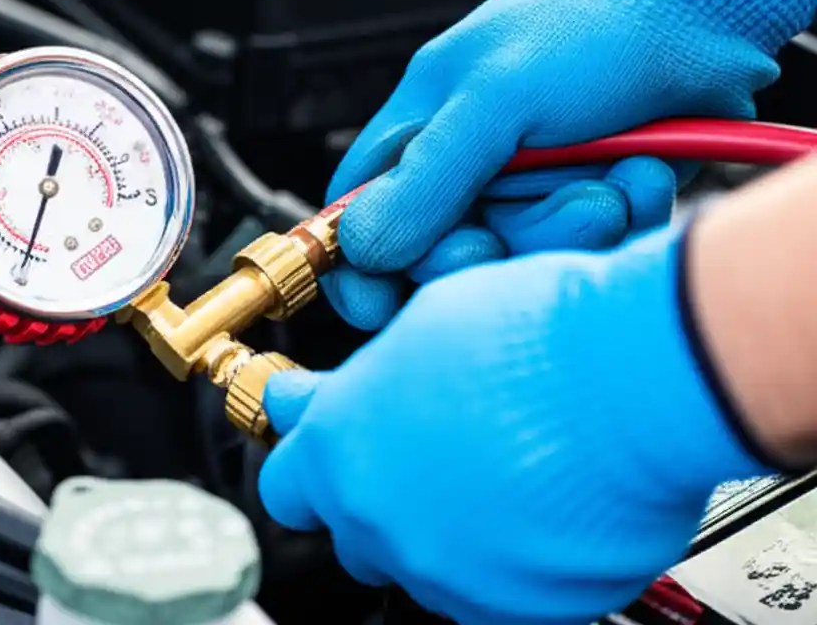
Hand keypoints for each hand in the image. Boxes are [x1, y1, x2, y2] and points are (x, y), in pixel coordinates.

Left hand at [259, 227, 767, 624]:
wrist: (635, 378)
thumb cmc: (536, 338)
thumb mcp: (422, 327)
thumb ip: (367, 384)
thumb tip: (343, 395)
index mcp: (337, 450)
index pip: (288, 482)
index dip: (312, 462)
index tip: (328, 442)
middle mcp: (379, 522)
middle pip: (355, 531)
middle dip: (381, 497)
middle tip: (430, 455)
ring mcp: (446, 573)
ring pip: (426, 565)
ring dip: (447, 530)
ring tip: (503, 473)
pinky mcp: (516, 608)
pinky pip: (495, 596)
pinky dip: (509, 562)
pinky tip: (539, 509)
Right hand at [325, 0, 815, 330]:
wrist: (706, 11)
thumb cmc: (596, 27)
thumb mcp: (497, 96)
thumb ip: (428, 175)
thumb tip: (362, 246)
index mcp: (422, 128)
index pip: (357, 211)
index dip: (359, 263)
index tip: (379, 303)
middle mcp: (469, 163)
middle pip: (443, 251)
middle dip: (491, 246)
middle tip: (505, 236)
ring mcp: (531, 187)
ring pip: (523, 258)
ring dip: (570, 228)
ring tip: (607, 180)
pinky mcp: (589, 203)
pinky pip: (588, 251)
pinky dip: (622, 217)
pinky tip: (639, 173)